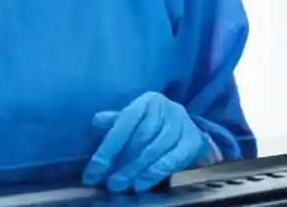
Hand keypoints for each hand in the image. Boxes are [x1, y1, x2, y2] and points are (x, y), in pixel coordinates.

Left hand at [83, 92, 211, 192]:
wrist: (189, 128)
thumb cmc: (154, 124)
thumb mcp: (134, 120)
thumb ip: (115, 122)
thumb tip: (97, 121)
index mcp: (147, 101)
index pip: (124, 123)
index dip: (107, 148)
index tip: (93, 170)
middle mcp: (166, 108)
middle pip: (140, 138)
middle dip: (121, 162)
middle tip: (109, 182)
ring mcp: (182, 124)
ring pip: (154, 150)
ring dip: (135, 170)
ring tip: (121, 185)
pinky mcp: (193, 141)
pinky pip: (171, 160)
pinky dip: (153, 174)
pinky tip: (140, 185)